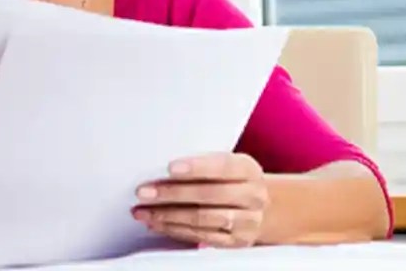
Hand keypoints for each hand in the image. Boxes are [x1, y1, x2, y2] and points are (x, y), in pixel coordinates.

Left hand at [131, 153, 267, 248]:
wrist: (261, 209)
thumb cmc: (234, 181)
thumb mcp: (228, 165)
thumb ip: (203, 164)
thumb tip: (162, 169)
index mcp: (248, 170)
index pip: (223, 166)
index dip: (196, 167)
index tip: (171, 168)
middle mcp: (252, 196)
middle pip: (209, 195)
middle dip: (172, 193)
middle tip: (144, 192)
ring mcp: (246, 222)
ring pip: (202, 219)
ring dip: (168, 215)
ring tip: (144, 211)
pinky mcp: (235, 242)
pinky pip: (201, 237)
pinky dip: (175, 230)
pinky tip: (158, 223)